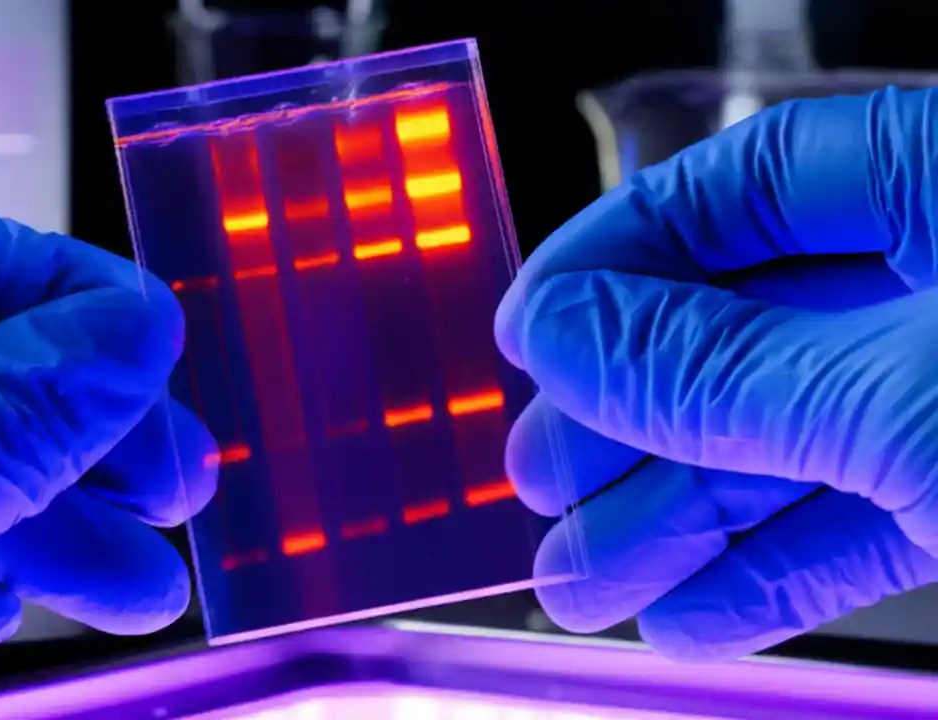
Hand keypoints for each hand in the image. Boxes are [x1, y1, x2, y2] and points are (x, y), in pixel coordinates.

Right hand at [496, 87, 937, 659]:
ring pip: (792, 443)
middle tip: (539, 481)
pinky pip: (863, 522)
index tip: (527, 331)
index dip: (613, 259)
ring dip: (676, 525)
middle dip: (628, 425)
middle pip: (745, 335)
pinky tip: (689, 613)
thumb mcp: (897, 391)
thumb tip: (560, 331)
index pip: (739, 190)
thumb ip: (716, 367)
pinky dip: (773, 574)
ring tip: (583, 585)